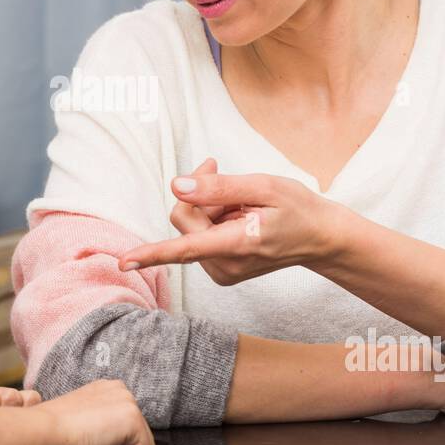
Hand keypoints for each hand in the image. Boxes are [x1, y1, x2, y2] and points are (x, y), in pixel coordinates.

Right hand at [39, 379, 155, 444]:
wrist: (43, 432)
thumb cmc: (53, 432)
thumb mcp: (82, 418)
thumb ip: (101, 421)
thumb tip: (110, 437)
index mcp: (106, 388)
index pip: (125, 425)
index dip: (107, 439)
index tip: (85, 434)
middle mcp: (120, 389)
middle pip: (137, 435)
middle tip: (89, 439)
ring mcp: (128, 401)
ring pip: (141, 444)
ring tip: (93, 442)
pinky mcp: (133, 418)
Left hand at [117, 158, 348, 284]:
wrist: (320, 238)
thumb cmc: (297, 208)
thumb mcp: (264, 187)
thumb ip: (219, 187)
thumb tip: (176, 185)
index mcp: (237, 245)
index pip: (186, 249)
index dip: (152, 253)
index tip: (124, 262)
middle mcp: (225, 265)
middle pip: (183, 219)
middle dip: (198, 193)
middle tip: (221, 173)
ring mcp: (222, 271)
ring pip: (190, 226)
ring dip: (209, 206)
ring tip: (241, 203)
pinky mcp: (220, 270)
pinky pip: (199, 235)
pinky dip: (213, 218)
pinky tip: (238, 215)